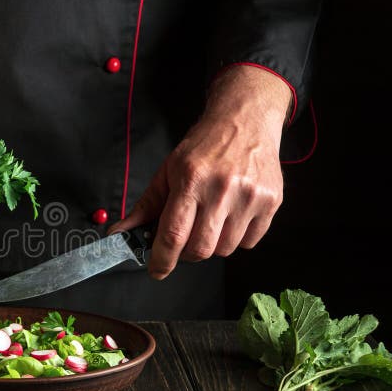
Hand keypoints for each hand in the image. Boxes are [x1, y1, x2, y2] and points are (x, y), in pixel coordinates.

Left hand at [108, 65, 291, 278]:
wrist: (244, 120)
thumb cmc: (202, 148)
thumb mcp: (167, 172)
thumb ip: (145, 207)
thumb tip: (120, 233)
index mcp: (191, 180)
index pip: (173, 234)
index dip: (162, 259)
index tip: (156, 270)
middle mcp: (223, 189)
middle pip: (201, 249)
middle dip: (187, 254)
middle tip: (184, 241)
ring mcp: (250, 196)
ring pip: (225, 249)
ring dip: (212, 244)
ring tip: (210, 219)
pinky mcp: (271, 201)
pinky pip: (249, 242)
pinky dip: (236, 237)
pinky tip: (231, 215)